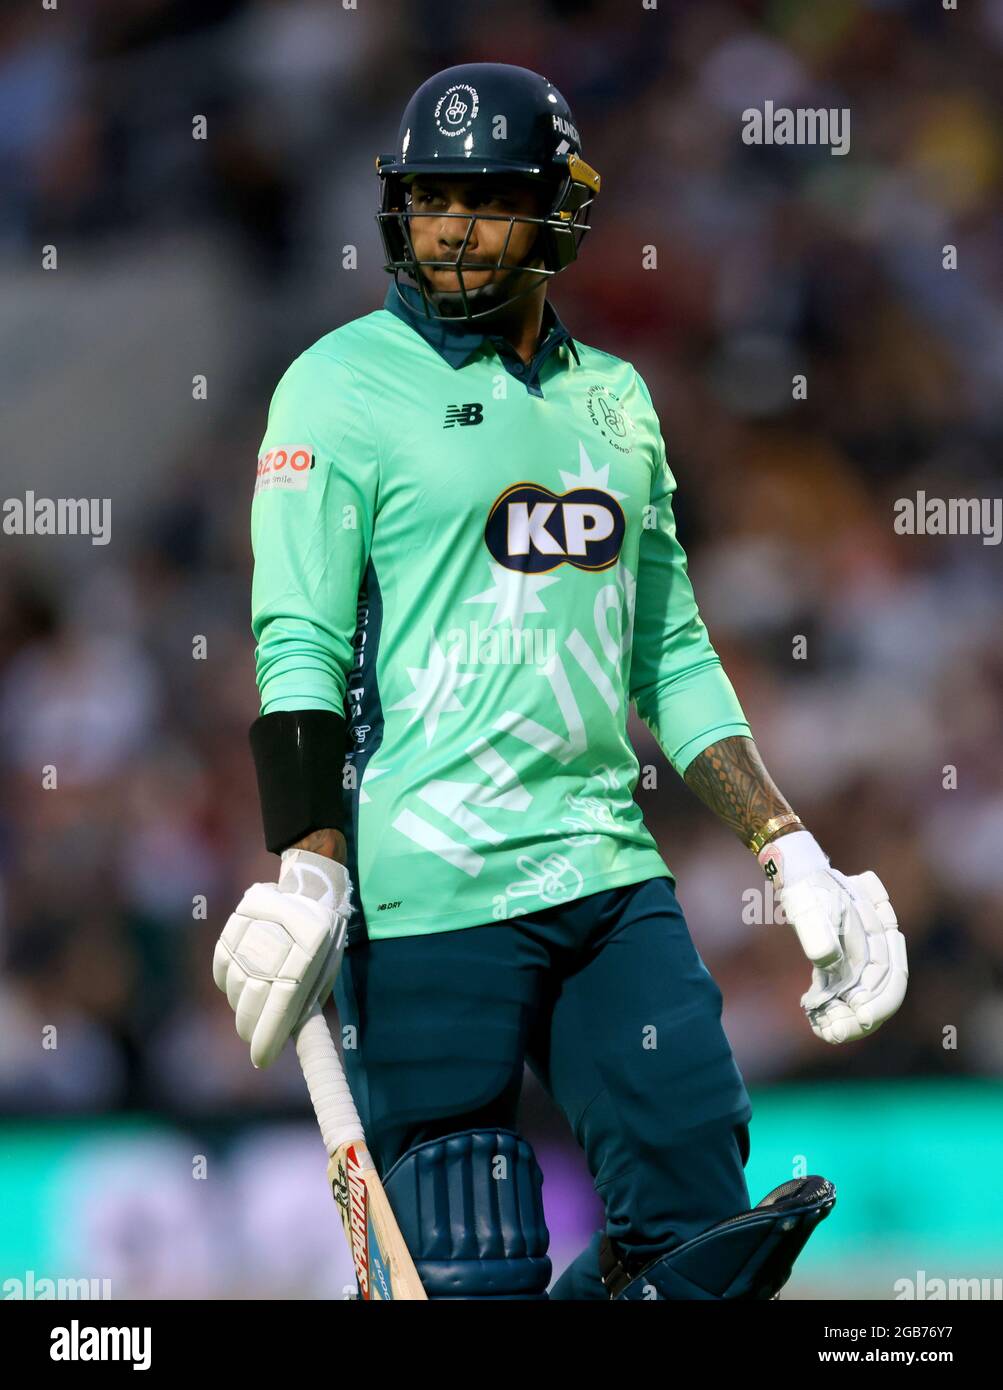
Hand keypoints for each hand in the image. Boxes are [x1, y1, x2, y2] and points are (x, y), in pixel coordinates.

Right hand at [213, 848, 352, 1067]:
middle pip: (253, 998)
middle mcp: (276, 940)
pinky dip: (229, 983)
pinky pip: (223, 968)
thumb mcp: (324, 968)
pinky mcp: (233, 927)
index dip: (269, 1036)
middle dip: (252, 1028)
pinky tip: (242, 983)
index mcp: (309, 951)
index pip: (282, 1004)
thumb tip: (284, 1039)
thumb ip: (305, 1002)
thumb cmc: (323, 937)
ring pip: (235, 986)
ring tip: (254, 1005)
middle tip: (255, 1041)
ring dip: (242, 1006)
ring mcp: (250, 931)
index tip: (261, 1060)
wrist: (308, 888)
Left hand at [759, 831, 907, 1043]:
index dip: (881, 1002)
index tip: (860, 1017)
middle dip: (859, 1019)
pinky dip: (830, 1007)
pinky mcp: (837, 966)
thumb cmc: (807, 887)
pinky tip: (811, 1013)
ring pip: (860, 999)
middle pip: (878, 995)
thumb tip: (826, 961)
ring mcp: (857, 960)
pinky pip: (841, 995)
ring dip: (845, 1018)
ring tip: (821, 1028)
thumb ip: (819, 930)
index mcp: (880, 935)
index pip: (892, 977)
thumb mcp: (811, 902)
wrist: (797, 875)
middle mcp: (875, 951)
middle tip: (833, 1033)